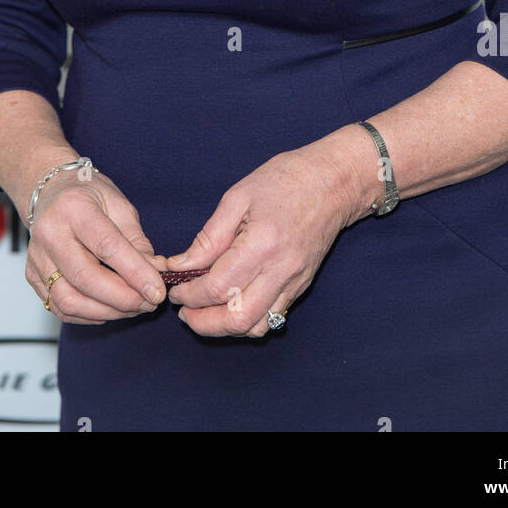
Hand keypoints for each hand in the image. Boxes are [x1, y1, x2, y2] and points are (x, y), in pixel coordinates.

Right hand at [25, 167, 166, 324]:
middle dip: (123, 298)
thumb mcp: (119, 205)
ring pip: (70, 300)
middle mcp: (49, 233)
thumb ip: (136, 241)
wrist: (51, 191)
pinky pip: (61, 308)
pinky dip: (90, 315)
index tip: (157, 290)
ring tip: (132, 307)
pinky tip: (109, 307)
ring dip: (107, 311)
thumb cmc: (87, 194)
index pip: (106, 246)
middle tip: (149, 303)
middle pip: (85, 278)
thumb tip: (155, 274)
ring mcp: (37, 258)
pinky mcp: (32, 277)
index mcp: (73, 208)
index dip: (135, 273)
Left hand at [164, 139, 360, 336]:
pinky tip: (230, 304)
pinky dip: (246, 320)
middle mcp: (280, 270)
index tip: (175, 287)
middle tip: (184, 311)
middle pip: (237, 319)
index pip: (218, 287)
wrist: (332, 182)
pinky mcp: (301, 287)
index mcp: (262, 243)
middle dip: (203, 322)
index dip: (189, 293)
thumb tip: (182, 265)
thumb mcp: (238, 196)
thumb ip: (210, 237)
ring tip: (204, 311)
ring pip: (256, 327)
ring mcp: (294, 282)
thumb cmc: (284, 180)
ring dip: (224, 327)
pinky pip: (272, 318)